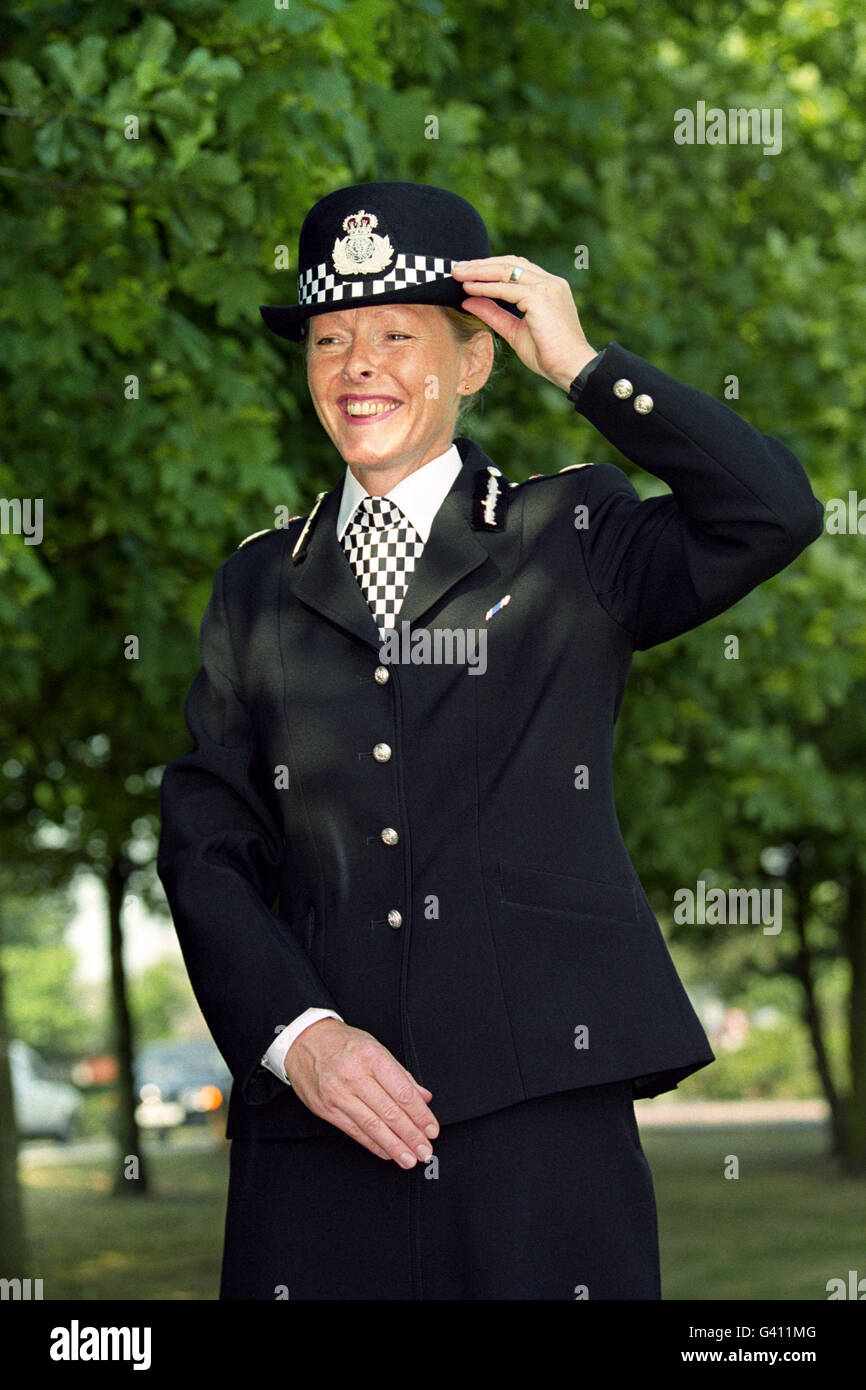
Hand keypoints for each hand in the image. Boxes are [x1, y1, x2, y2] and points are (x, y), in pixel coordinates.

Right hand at [284, 1018, 438, 1167]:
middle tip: (425, 1150)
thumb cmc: (342, 1043)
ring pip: (372, 1126)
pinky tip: (387, 1152)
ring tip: (409, 1158)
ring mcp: (338, 1094)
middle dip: (411, 1136)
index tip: (432, 1129)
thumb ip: (401, 1074)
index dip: (420, 1115)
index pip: (402, 1092)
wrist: (304, 1041)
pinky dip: (373, 1145)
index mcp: (372, 1057)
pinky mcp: (326, 1109)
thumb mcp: (375, 1047)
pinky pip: (354, 1132)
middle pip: (389, 1112)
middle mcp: (354, 1076)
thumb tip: (423, 1097)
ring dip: (394, 1146)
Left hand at [450, 255, 595, 391]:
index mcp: (549, 287)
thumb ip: (493, 314)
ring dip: (479, 271)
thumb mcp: (514, 331)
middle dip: (481, 264)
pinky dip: (486, 287)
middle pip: (510, 263)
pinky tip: (469, 288)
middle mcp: (550, 282)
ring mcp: (547, 287)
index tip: (468, 272)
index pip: (517, 268)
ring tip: (458, 274)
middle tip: (457, 268)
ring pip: (507, 271)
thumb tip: (468, 301)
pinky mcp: (541, 297)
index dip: (491, 267)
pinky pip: (507, 288)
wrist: (570, 368)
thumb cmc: (548, 354)